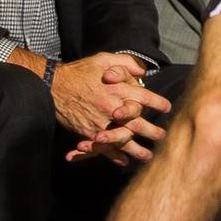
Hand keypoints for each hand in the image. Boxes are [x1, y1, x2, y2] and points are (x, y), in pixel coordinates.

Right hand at [51, 52, 171, 165]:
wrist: (53, 85)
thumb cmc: (80, 71)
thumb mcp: (104, 59)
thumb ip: (126, 64)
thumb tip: (143, 73)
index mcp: (119, 89)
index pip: (145, 97)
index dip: (158, 103)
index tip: (167, 108)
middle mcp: (113, 107)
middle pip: (139, 123)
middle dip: (153, 131)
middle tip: (163, 137)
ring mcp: (101, 122)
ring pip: (124, 140)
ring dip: (138, 150)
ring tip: (149, 157)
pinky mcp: (89, 132)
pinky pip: (105, 148)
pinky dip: (115, 157)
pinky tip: (124, 162)